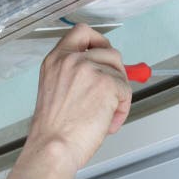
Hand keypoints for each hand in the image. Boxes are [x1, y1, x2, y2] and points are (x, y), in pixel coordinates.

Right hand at [7, 23, 131, 178]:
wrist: (53, 146)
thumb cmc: (52, 130)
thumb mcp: (54, 91)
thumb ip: (74, 75)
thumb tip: (102, 71)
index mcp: (55, 60)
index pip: (81, 32)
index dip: (97, 41)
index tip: (102, 52)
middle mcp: (71, 60)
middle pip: (109, 51)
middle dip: (114, 73)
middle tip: (109, 94)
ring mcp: (90, 69)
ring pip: (120, 72)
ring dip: (118, 94)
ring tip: (103, 114)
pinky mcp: (108, 83)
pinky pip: (126, 91)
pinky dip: (121, 109)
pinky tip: (106, 121)